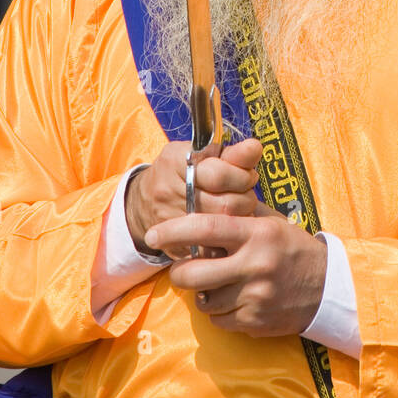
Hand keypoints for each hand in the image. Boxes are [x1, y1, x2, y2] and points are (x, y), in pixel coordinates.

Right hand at [125, 138, 262, 252]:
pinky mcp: (176, 246)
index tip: (247, 174)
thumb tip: (255, 148)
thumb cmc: (178, 173)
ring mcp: (170, 223)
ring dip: (239, 218)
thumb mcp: (199, 155)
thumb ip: (230, 154)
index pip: (220, 174)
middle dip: (245, 198)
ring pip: (222, 228)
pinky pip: (213, 249)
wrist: (142, 203)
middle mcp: (169, 193)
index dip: (242, 175)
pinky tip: (225, 228)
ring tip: (236, 209)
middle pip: (226, 204)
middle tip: (243, 193)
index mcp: (175, 163)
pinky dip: (225, 239)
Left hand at [151, 210, 327, 337]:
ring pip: (203, 300)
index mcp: (257, 234)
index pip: (206, 228)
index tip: (153, 233)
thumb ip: (237, 215)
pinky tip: (233, 300)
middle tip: (181, 268)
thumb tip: (198, 206)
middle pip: (193, 274)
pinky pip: (219, 320)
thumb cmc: (293, 249)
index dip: (174, 230)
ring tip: (217, 284)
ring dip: (203, 293)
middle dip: (179, 272)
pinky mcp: (255, 321)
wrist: (328, 287)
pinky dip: (219, 312)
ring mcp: (255, 297)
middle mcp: (255, 265)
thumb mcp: (272, 223)